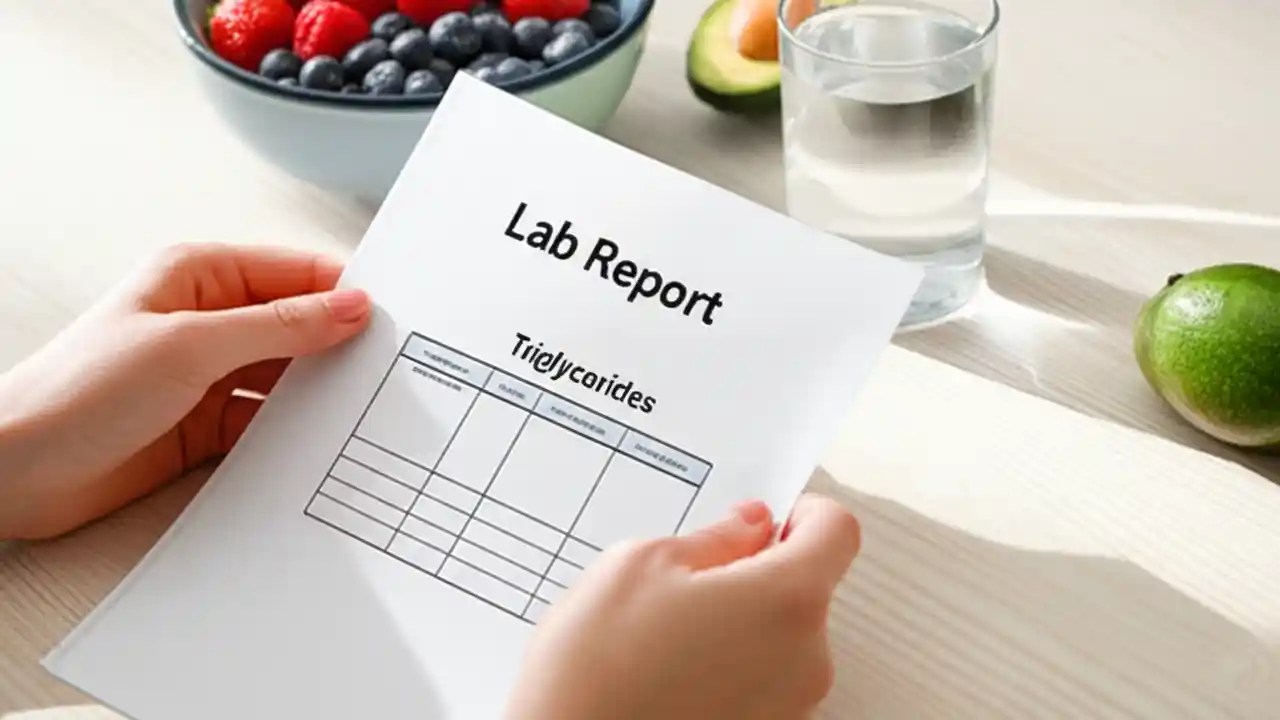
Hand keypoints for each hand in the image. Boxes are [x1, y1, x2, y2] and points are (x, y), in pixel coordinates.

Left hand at [0, 243, 370, 539]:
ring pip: (288, 377)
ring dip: (318, 394)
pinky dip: (294, 434)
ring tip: (360, 410)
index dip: (345, 294)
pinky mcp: (206, 424)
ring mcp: (208, 375)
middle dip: (340, 346)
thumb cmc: (76, 391)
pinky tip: (318, 444)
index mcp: (200, 275)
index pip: (296, 273)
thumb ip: (278, 326)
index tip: (392, 321)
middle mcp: (209, 320)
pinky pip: (268, 423)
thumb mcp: (189, 345)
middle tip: (387, 370)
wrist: (17, 472)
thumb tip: (349, 307)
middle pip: (299, 326)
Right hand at [506, 494, 860, 719]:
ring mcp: (790, 708)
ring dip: (738, 623)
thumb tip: (748, 527)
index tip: (766, 517)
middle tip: (686, 580)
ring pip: (780, 636)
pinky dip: (727, 666)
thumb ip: (714, 536)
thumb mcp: (641, 563)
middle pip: (806, 588)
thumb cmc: (596, 672)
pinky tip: (669, 671)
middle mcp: (806, 660)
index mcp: (787, 601)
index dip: (801, 512)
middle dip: (756, 573)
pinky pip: (761, 680)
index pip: (835, 531)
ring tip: (665, 635)